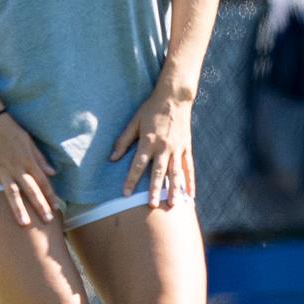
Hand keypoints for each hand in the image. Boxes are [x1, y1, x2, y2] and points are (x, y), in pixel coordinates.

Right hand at [0, 111, 57, 227]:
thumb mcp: (29, 141)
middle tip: (47, 221)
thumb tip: (53, 172)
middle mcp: (17, 168)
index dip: (50, 195)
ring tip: (24, 224)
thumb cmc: (10, 129)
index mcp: (29, 161)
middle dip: (40, 206)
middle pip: (31, 190)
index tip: (56, 208)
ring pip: (12, 193)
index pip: (43, 182)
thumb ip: (40, 158)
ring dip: (19, 209)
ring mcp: (1, 170)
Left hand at [110, 83, 195, 205]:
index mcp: (148, 141)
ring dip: (175, 190)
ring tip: (174, 205)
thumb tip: (112, 158)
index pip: (138, 165)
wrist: (174, 98)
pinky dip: (190, 181)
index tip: (126, 194)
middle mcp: (164, 147)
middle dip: (155, 190)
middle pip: (159, 172)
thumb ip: (123, 141)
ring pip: (176, 173)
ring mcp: (177, 148)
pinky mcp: (187, 147)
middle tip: (153, 206)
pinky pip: (189, 167)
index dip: (131, 180)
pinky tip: (191, 194)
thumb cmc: (151, 109)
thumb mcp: (134, 122)